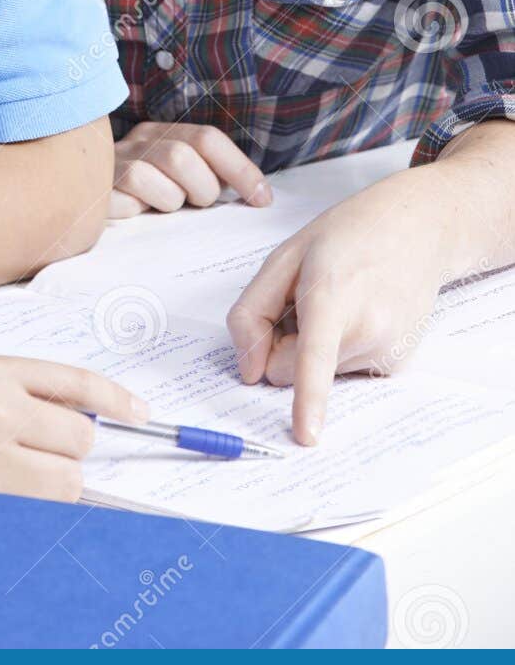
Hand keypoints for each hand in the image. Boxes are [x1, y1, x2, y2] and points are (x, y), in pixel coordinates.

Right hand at [0, 354, 149, 523]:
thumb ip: (12, 389)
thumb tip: (77, 417)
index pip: (78, 385)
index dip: (116, 402)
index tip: (140, 415)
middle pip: (80, 443)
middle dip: (69, 449)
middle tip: (35, 447)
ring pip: (65, 486)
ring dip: (53, 483)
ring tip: (10, 472)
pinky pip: (28, 517)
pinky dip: (26, 511)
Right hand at [111, 121, 271, 217]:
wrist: (81, 192)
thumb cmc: (143, 192)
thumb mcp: (175, 174)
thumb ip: (207, 173)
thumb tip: (259, 194)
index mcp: (163, 132)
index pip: (208, 139)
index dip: (240, 169)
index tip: (262, 199)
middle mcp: (139, 141)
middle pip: (183, 157)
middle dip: (202, 189)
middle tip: (196, 202)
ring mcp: (115, 163)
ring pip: (155, 180)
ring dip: (169, 203)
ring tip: (160, 207)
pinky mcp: (97, 190)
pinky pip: (127, 203)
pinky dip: (139, 212)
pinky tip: (136, 211)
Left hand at [226, 170, 451, 443]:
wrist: (417, 229)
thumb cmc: (346, 237)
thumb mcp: (282, 257)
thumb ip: (252, 312)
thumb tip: (249, 371)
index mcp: (332, 296)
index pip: (314, 357)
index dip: (309, 398)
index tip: (306, 435)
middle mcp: (367, 329)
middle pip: (291, 372)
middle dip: (283, 347)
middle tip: (304, 303)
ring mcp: (386, 351)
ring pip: (318, 375)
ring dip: (315, 346)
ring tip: (341, 301)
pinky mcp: (395, 365)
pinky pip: (342, 373)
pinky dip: (338, 351)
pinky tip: (358, 313)